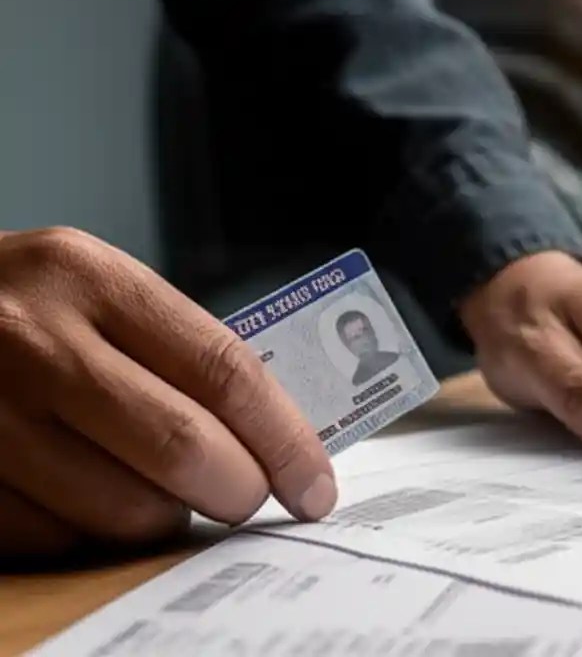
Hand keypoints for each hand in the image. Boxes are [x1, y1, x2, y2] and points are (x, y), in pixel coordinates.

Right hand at [0, 228, 335, 558]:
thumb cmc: (18, 311)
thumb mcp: (91, 292)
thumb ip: (174, 351)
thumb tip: (279, 442)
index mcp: (86, 275)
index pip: (223, 369)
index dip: (285, 439)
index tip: (317, 486)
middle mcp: (26, 337)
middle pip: (181, 446)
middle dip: (237, 489)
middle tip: (245, 497)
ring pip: (121, 510)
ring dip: (162, 519)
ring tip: (155, 489)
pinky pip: (53, 540)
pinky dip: (88, 535)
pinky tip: (81, 496)